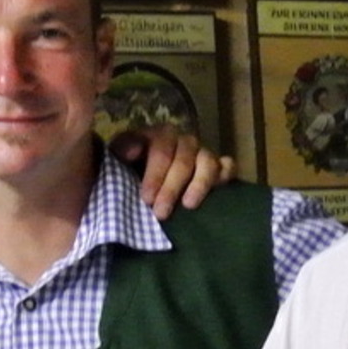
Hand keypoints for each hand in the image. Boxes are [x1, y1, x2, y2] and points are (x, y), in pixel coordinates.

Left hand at [109, 125, 235, 220]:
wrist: (143, 182)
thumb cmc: (132, 171)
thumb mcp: (119, 160)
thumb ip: (122, 151)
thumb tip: (134, 151)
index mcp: (160, 136)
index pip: (161, 149)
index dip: (155, 174)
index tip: (146, 199)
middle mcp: (184, 141)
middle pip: (184, 159)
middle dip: (171, 187)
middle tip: (161, 213)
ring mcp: (203, 153)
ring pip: (208, 162)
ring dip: (199, 184)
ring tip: (188, 206)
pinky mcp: (219, 167)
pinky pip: (228, 166)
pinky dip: (225, 175)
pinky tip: (219, 190)